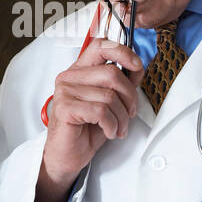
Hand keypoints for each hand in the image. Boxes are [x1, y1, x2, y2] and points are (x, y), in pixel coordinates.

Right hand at [38, 38, 143, 201]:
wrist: (68, 155)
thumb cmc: (87, 128)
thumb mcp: (110, 102)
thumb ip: (121, 83)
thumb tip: (137, 68)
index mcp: (80, 70)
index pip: (101, 45)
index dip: (122, 52)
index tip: (136, 66)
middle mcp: (69, 76)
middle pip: (112, 74)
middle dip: (130, 97)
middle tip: (130, 113)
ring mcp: (65, 91)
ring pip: (109, 96)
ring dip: (122, 117)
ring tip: (119, 127)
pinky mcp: (65, 108)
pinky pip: (100, 111)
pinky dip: (111, 124)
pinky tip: (109, 131)